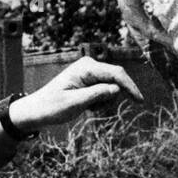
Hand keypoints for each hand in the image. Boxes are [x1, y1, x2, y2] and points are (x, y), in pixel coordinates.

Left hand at [7, 57, 143, 135]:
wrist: (37, 111)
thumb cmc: (51, 107)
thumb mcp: (74, 103)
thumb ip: (96, 95)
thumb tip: (117, 89)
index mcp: (86, 67)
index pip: (116, 73)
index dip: (130, 87)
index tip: (140, 101)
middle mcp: (90, 66)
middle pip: (116, 80)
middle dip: (110, 98)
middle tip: (93, 110)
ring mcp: (90, 74)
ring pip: (112, 89)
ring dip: (104, 102)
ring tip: (87, 109)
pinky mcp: (90, 82)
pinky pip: (105, 93)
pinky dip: (100, 103)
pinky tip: (87, 107)